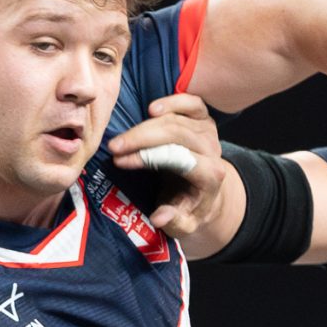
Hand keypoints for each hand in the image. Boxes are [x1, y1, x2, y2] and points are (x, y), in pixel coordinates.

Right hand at [107, 94, 226, 238]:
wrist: (207, 193)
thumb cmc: (189, 208)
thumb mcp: (185, 224)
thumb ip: (175, 221)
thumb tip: (159, 218)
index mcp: (210, 175)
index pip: (178, 159)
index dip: (148, 157)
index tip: (120, 162)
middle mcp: (212, 150)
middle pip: (175, 135)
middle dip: (141, 139)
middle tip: (114, 147)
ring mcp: (209, 131)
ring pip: (176, 120)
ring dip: (144, 127)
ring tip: (120, 139)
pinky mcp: (205, 118)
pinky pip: (192, 103)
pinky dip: (173, 102)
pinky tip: (152, 108)